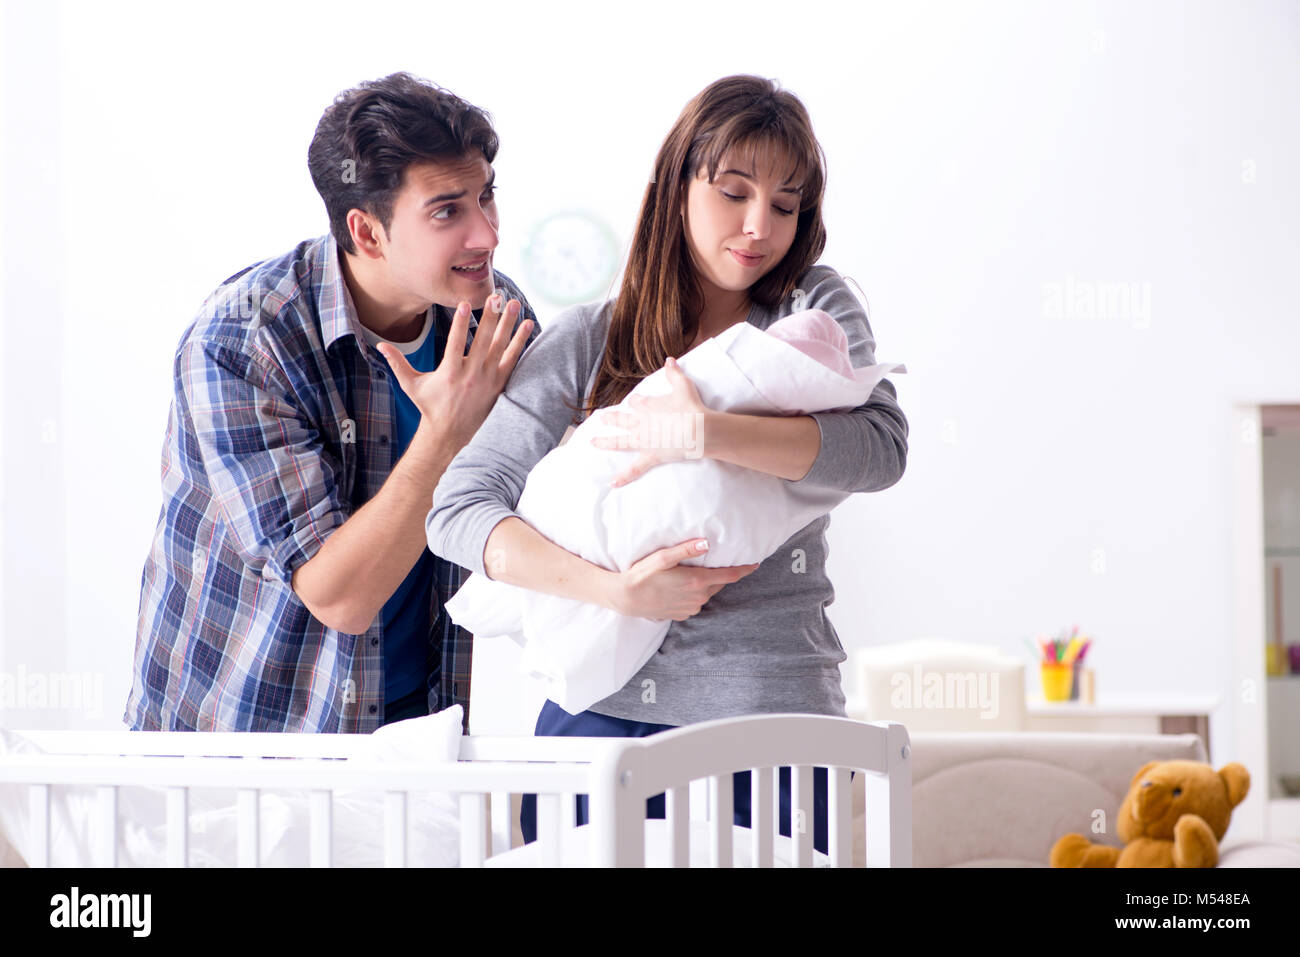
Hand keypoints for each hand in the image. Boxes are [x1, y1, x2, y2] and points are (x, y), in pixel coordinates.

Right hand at [376, 294, 532, 448]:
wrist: (451, 435)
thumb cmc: (430, 407)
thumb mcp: (411, 385)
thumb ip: (397, 363)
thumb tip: (380, 345)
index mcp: (449, 374)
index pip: (455, 344)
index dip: (461, 324)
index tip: (466, 304)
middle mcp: (471, 376)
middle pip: (483, 342)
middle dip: (491, 318)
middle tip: (497, 296)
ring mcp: (488, 380)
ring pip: (501, 348)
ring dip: (509, 325)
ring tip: (515, 304)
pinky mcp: (499, 385)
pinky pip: (513, 360)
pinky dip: (520, 343)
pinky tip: (528, 326)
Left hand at [591, 356, 707, 486]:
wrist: (699, 430)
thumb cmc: (692, 407)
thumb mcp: (683, 385)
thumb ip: (674, 372)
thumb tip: (669, 359)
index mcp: (646, 406)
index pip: (636, 402)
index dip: (636, 402)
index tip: (636, 402)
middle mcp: (640, 423)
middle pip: (621, 419)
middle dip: (611, 418)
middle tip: (602, 417)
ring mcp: (643, 441)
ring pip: (619, 441)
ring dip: (605, 442)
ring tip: (593, 442)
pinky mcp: (650, 456)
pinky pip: (634, 469)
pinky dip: (624, 477)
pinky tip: (612, 484)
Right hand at [610, 538, 759, 620]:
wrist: (626, 599)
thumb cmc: (642, 574)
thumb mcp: (662, 558)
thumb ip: (685, 550)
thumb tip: (707, 543)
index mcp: (696, 582)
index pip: (729, 575)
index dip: (744, 569)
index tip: (755, 562)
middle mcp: (698, 598)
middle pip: (720, 583)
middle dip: (726, 573)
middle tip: (729, 561)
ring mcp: (691, 608)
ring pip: (708, 592)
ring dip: (709, 583)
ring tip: (702, 571)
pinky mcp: (682, 615)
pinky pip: (696, 601)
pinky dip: (697, 592)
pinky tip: (686, 585)